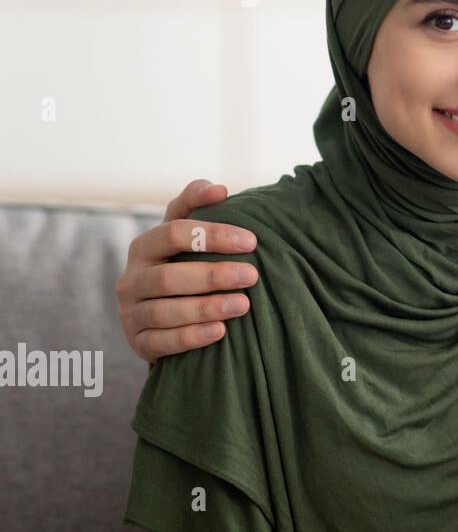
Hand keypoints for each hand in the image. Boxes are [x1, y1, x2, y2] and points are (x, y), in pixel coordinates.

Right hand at [116, 179, 258, 364]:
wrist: (159, 313)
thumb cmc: (181, 263)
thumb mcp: (185, 233)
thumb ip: (196, 205)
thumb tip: (219, 188)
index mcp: (144, 247)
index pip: (173, 233)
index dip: (212, 235)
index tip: (251, 240)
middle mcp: (131, 280)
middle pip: (169, 277)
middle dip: (214, 275)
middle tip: (252, 275)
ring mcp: (130, 313)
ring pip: (165, 311)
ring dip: (207, 308)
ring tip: (244, 305)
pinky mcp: (137, 343)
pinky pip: (161, 343)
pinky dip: (192, 336)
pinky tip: (220, 332)